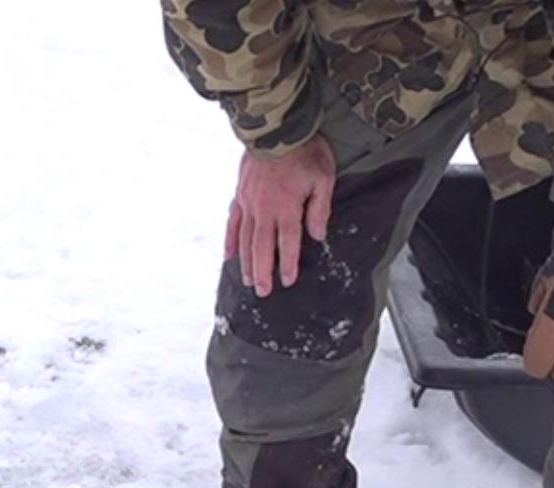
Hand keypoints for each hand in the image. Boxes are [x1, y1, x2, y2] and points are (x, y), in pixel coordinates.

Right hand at [226, 136, 335, 297]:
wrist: (276, 129)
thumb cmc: (304, 152)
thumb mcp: (323, 178)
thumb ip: (319, 209)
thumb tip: (318, 235)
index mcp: (287, 208)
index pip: (288, 243)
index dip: (288, 264)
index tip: (288, 281)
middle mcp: (264, 210)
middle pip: (263, 248)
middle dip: (263, 272)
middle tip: (263, 292)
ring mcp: (249, 204)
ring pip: (246, 240)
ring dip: (248, 262)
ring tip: (249, 280)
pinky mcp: (240, 195)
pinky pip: (233, 222)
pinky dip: (231, 240)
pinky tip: (229, 255)